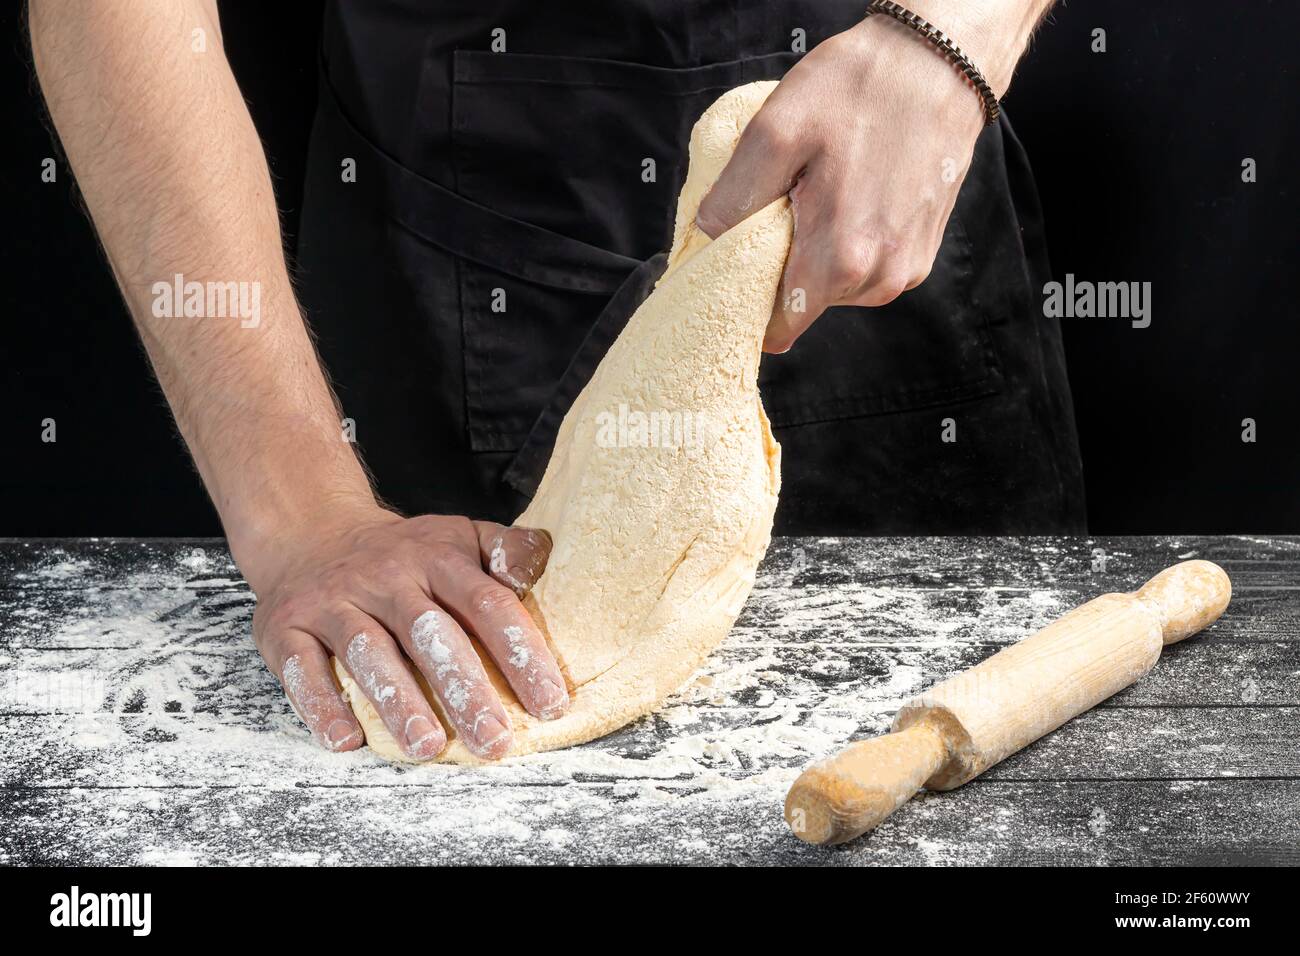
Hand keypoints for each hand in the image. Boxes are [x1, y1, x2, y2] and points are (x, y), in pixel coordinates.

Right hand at [249, 502, 567, 760]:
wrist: (310, 533)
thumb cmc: (404, 555)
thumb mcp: (460, 537)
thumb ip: (508, 550)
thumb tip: (544, 561)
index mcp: (438, 558)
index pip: (487, 604)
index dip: (521, 654)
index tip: (550, 704)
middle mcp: (386, 577)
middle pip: (430, 634)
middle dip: (465, 690)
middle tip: (494, 741)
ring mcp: (334, 601)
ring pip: (369, 652)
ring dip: (398, 702)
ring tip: (427, 746)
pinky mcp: (287, 627)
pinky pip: (302, 667)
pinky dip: (322, 705)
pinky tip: (346, 740)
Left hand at [696, 14, 989, 352]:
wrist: (938, 64)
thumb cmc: (860, 90)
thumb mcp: (776, 131)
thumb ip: (735, 195)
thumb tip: (707, 236)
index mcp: (838, 257)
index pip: (780, 326)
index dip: (751, 309)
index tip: (736, 278)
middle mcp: (877, 275)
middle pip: (806, 304)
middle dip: (783, 270)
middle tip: (782, 212)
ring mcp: (905, 268)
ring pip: (837, 288)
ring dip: (819, 254)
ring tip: (822, 196)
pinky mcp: (921, 254)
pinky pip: (868, 270)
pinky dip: (851, 244)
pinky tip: (851, 198)